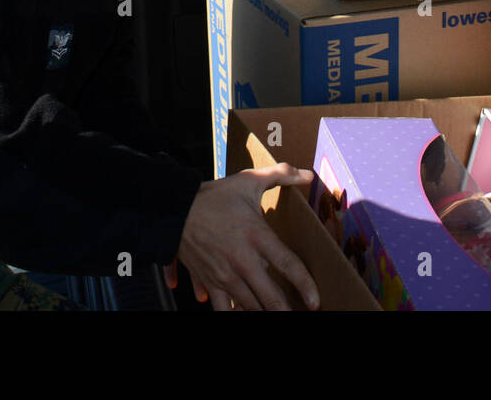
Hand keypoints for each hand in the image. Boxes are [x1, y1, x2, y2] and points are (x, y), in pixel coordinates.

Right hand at [172, 164, 319, 310]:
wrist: (174, 210)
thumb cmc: (214, 196)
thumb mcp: (248, 180)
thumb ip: (281, 175)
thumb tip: (308, 174)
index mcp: (256, 235)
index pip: (287, 264)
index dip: (305, 285)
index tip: (315, 302)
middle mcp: (242, 260)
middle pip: (270, 296)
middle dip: (285, 310)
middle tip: (300, 315)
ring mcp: (224, 274)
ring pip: (249, 306)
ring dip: (264, 313)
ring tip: (276, 314)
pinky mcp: (209, 281)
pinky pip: (222, 309)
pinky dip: (233, 314)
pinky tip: (241, 314)